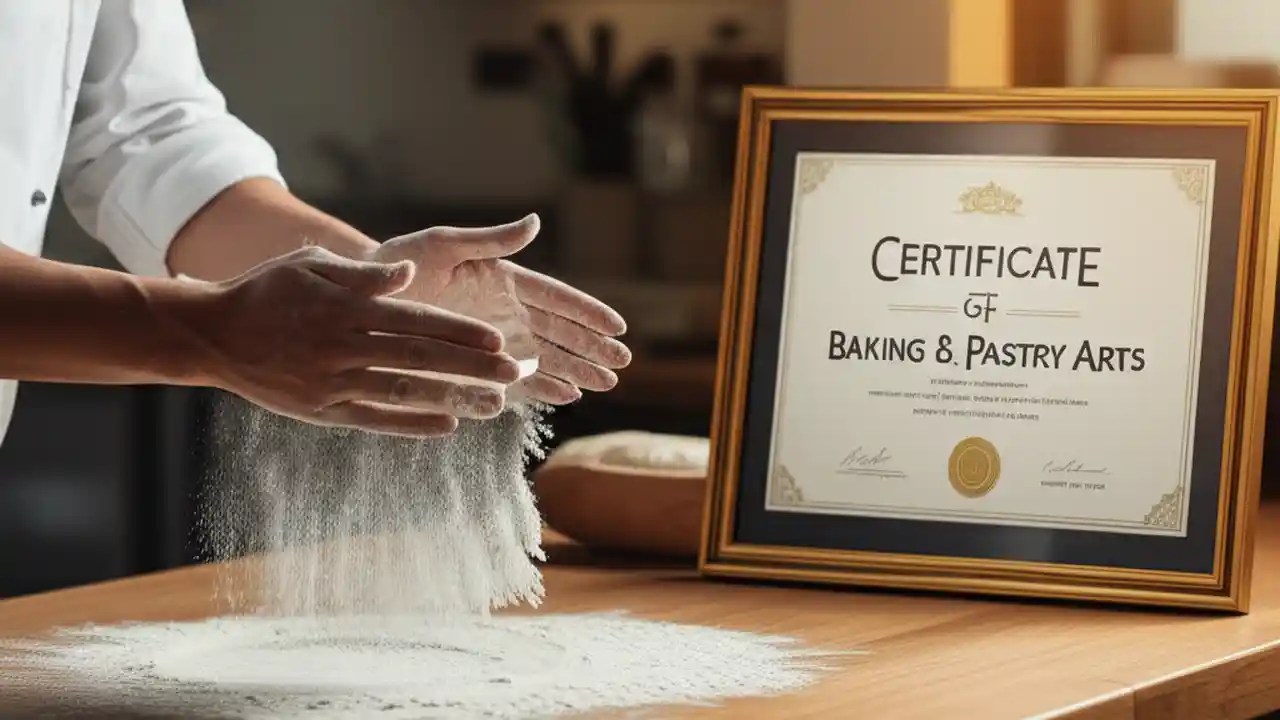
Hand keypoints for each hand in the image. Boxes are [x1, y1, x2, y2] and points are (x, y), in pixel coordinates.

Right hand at [184, 246, 521, 436]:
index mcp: (346, 308)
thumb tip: (409, 274)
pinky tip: (448, 425)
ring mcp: (332, 382)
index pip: (416, 321)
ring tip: (495, 405)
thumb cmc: (267, 291)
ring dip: (453, 399)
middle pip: (420, 359)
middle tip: (516, 374)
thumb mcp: (311, 266)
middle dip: (471, 367)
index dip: (459, 332)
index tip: (499, 341)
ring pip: (404, 392)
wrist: (211, 335)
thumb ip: (364, 274)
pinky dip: (412, 424)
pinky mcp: (322, 410)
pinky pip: (375, 420)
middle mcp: (343, 347)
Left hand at [373, 214, 630, 404]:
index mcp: (504, 280)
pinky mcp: (474, 366)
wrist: (359, 299)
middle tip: (623, 364)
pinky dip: (541, 390)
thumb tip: (535, 223)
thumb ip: (491, 240)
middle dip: (592, 349)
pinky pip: (514, 383)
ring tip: (605, 384)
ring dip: (576, 372)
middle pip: (560, 334)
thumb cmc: (398, 263)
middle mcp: (505, 314)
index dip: (587, 313)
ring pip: (545, 360)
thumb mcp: (443, 244)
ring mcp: (493, 343)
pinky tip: (566, 396)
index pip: (556, 298)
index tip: (617, 327)